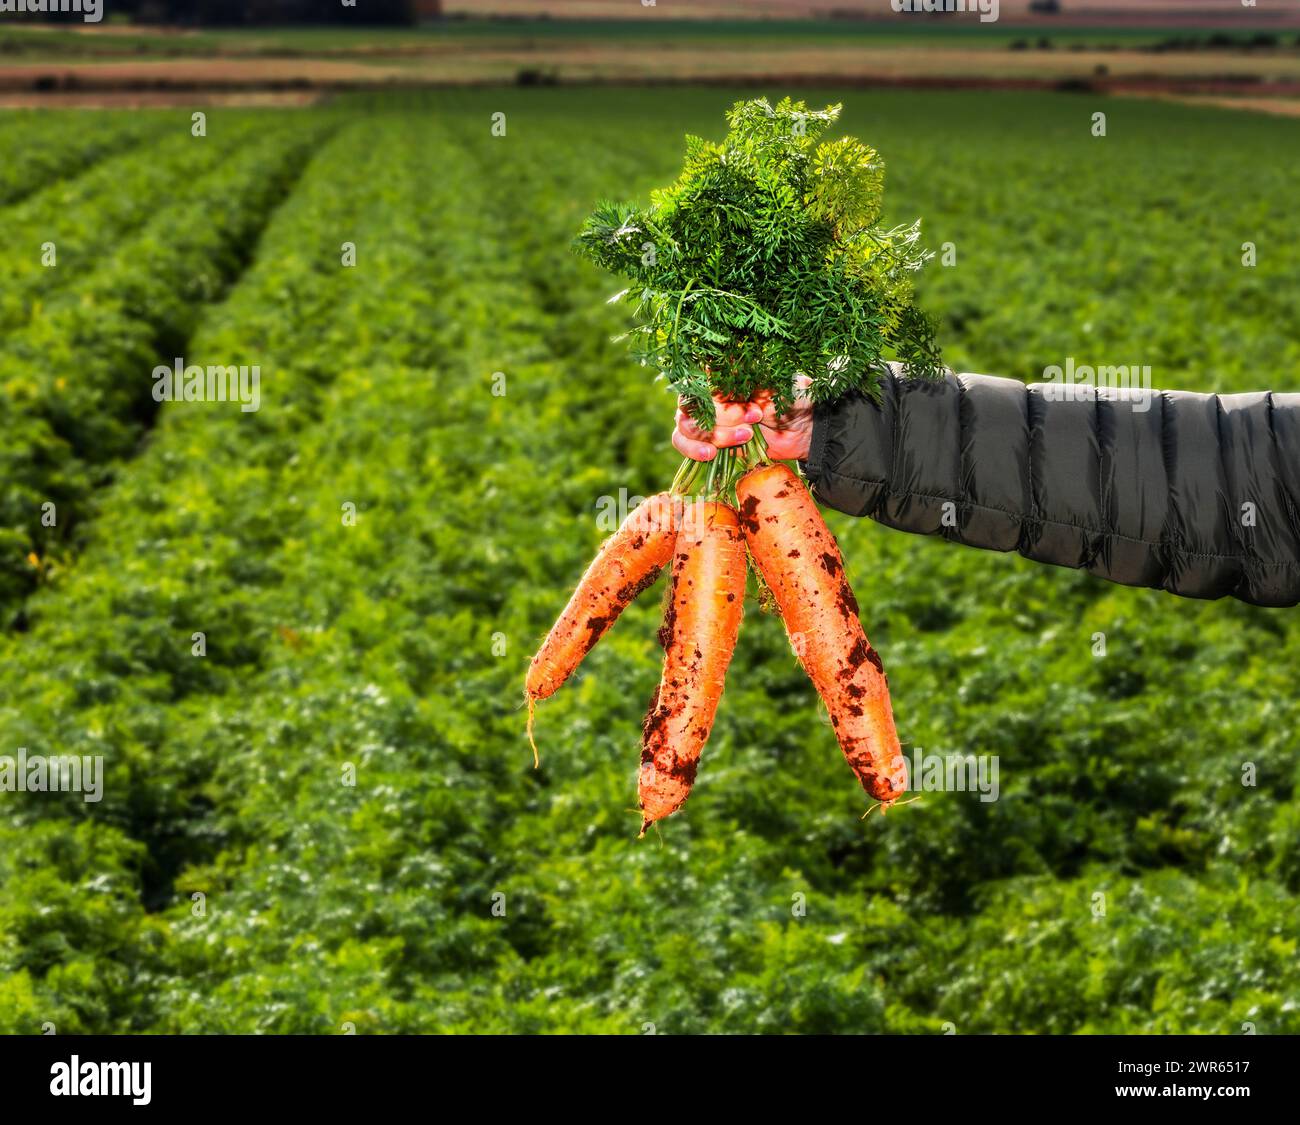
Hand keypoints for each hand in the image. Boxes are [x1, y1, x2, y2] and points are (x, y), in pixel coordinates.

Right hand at [671, 376, 813, 461]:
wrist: (801, 431)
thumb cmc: (792, 399)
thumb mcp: (779, 381)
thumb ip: (756, 371)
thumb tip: (730, 356)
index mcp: (724, 373)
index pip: (700, 374)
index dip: (717, 390)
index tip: (740, 397)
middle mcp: (710, 392)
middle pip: (692, 402)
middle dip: (723, 415)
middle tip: (755, 417)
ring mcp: (704, 416)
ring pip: (687, 424)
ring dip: (716, 433)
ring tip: (746, 436)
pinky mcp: (706, 439)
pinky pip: (683, 443)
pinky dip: (694, 449)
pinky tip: (711, 454)